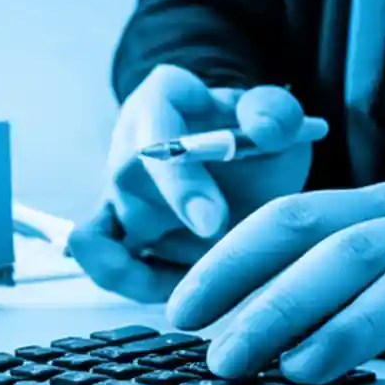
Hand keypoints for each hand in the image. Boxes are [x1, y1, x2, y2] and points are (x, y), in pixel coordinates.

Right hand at [68, 64, 325, 301]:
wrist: (243, 162)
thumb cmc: (255, 138)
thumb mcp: (278, 117)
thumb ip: (277, 114)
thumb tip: (263, 130)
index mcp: (165, 96)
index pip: (154, 133)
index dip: (178, 183)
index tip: (211, 223)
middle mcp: (129, 140)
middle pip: (134, 189)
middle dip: (182, 225)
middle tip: (237, 240)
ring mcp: (118, 189)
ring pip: (126, 233)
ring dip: (179, 257)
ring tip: (225, 260)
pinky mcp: (117, 232)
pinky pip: (105, 264)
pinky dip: (137, 284)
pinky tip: (184, 288)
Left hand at [167, 183, 384, 384]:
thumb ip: (328, 274)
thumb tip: (235, 324)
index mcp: (383, 208)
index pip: (293, 218)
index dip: (232, 260)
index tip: (181, 309)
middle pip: (346, 251)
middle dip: (276, 303)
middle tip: (224, 357)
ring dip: (356, 325)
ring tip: (304, 372)